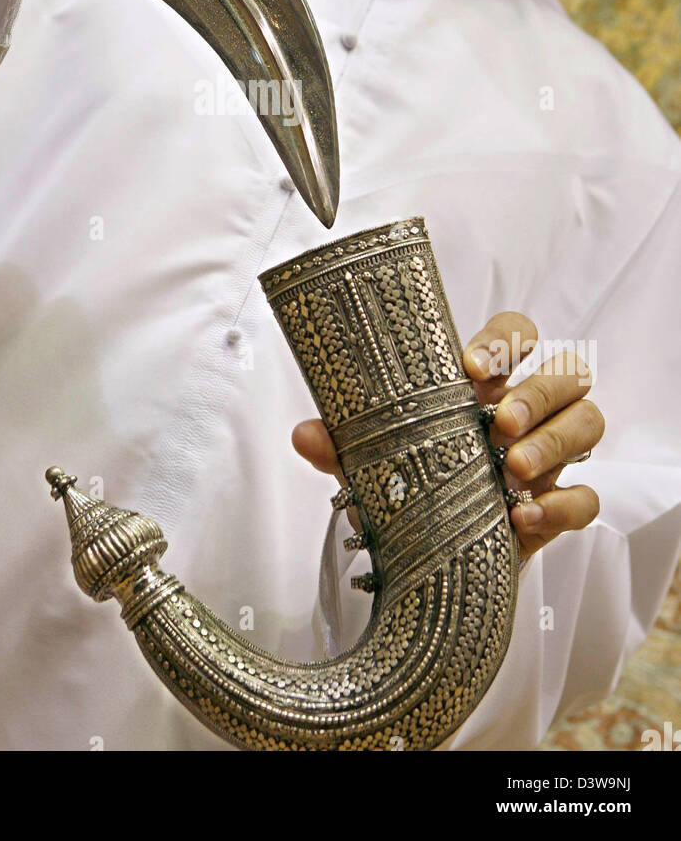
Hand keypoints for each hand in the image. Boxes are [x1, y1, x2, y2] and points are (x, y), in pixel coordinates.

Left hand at [293, 310, 603, 556]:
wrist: (429, 560)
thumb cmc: (411, 489)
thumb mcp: (374, 466)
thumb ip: (344, 448)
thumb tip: (306, 433)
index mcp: (485, 385)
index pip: (517, 334)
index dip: (505, 340)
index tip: (471, 366)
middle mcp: (527, 410)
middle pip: (567, 372)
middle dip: (537, 392)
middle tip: (498, 425)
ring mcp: (550, 457)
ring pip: (589, 421)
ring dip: (555, 441)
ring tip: (511, 470)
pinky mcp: (560, 509)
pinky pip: (588, 497)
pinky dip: (561, 505)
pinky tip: (521, 519)